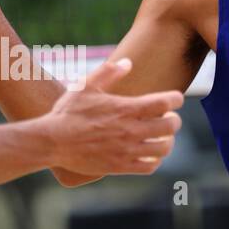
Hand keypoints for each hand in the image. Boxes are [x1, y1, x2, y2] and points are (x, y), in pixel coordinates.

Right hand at [37, 57, 182, 175]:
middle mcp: (131, 130)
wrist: (53, 141)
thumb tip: (128, 62)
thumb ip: (109, 72)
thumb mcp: (86, 85)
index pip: (166, 102)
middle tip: (169, 118)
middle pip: (170, 126)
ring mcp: (127, 150)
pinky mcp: (120, 166)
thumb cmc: (68, 112)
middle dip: (174, 120)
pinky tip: (150, 154)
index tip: (174, 99)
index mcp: (126, 108)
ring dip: (168, 141)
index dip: (175, 99)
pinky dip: (155, 160)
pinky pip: (149, 166)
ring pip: (163, 148)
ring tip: (162, 137)